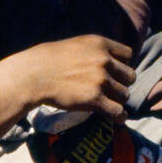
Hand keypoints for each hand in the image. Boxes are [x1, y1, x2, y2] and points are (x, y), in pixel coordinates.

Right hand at [0, 34, 133, 154]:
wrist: (32, 76)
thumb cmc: (47, 60)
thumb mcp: (75, 45)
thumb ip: (94, 51)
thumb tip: (108, 60)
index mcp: (100, 44)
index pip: (129, 54)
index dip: (123, 65)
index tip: (115, 73)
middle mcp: (104, 60)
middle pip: (130, 76)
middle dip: (122, 83)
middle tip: (111, 90)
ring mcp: (100, 80)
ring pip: (124, 94)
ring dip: (117, 100)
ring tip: (107, 103)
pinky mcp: (95, 99)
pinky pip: (117, 111)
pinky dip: (119, 116)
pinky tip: (118, 119)